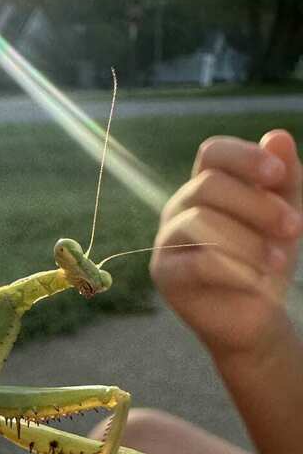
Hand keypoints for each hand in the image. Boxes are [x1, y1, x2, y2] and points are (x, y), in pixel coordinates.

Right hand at [153, 130, 302, 359]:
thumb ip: (284, 178)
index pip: (212, 153)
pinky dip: (234, 269)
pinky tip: (257, 281)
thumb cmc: (267, 261)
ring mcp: (167, 240)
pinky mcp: (164, 274)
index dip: (244, 157)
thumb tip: (277, 136)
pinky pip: (196, 261)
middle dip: (257, 205)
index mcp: (206, 186)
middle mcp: (180, 208)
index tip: (278, 176)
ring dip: (249, 240)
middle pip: (207, 185)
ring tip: (280, 262)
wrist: (256, 318)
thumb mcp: (286, 215)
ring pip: (199, 221)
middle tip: (296, 229)